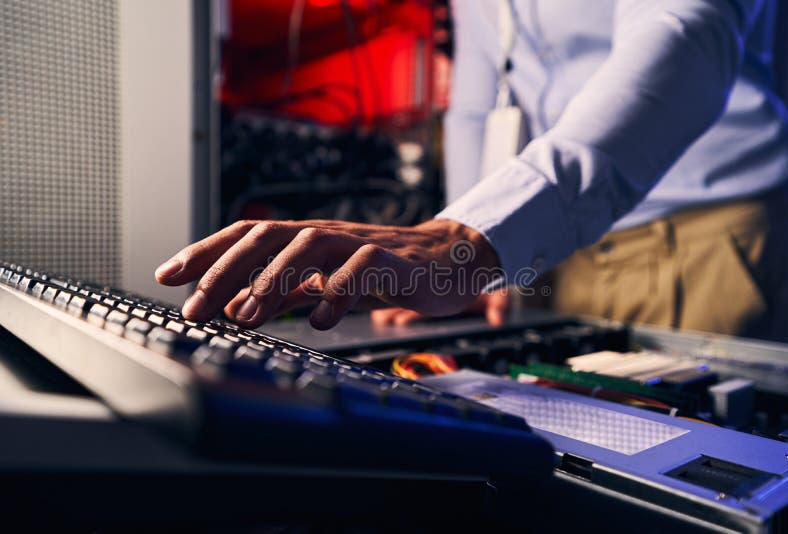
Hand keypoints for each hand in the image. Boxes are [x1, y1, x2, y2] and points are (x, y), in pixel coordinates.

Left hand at [155, 219, 499, 329]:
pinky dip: (336, 294)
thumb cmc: (378, 271)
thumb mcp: (321, 282)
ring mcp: (357, 243)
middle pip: (266, 235)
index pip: (245, 235)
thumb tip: (234, 306)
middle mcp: (324, 234)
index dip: (205, 251)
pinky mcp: (391, 260)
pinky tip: (320, 322)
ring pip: (308, 245)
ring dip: (272, 281)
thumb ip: (282, 291)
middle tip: (196, 305)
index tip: (166, 276)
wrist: (442, 262)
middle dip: (225, 268)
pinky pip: (360, 270)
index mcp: (304, 238)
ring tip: (247, 315)